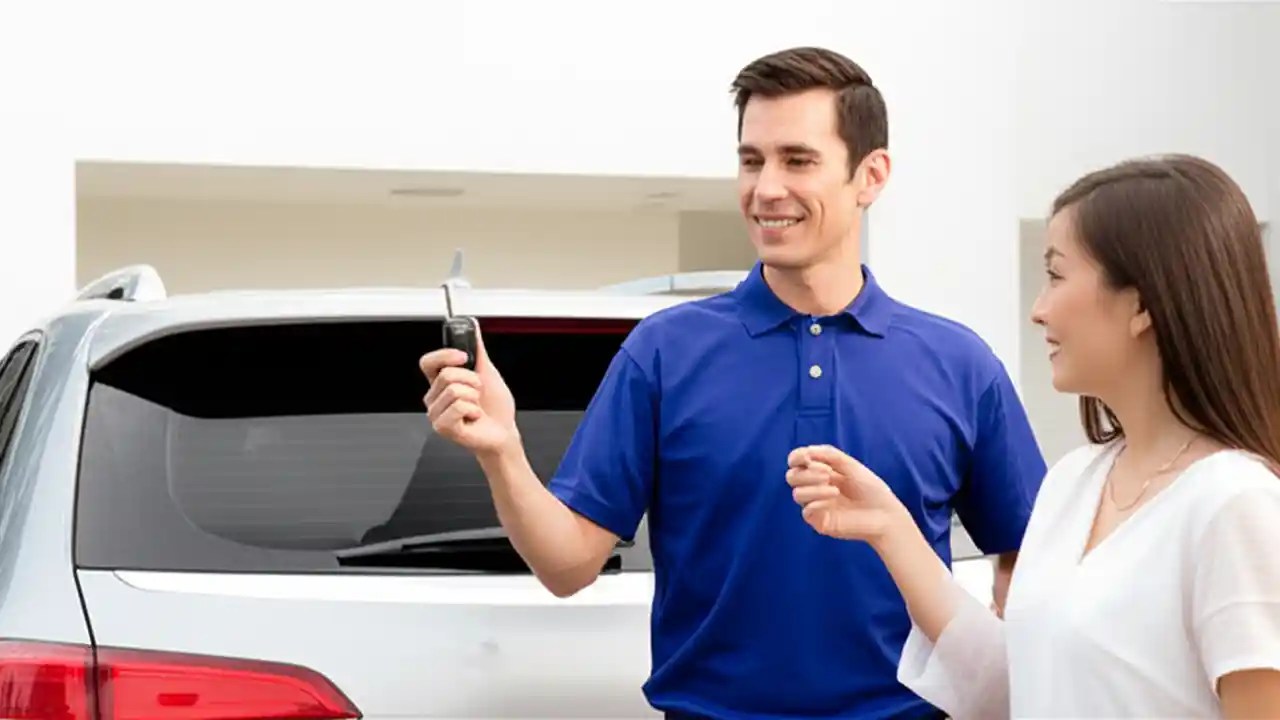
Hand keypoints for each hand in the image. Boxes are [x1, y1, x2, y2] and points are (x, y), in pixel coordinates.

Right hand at [419, 323, 517, 454]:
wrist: (504, 432)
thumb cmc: (495, 408)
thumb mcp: (487, 373)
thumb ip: (477, 350)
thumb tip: (473, 326)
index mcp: (441, 383)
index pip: (427, 362)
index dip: (444, 355)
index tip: (464, 357)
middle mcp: (435, 398)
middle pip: (446, 374)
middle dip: (472, 380)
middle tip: (478, 393)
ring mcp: (436, 414)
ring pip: (454, 390)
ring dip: (474, 397)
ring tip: (476, 407)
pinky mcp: (442, 427)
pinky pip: (459, 407)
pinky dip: (474, 410)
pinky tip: (474, 418)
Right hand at [786, 445, 909, 545]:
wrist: (885, 515)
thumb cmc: (871, 490)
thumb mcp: (851, 465)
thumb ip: (829, 455)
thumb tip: (806, 451)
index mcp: (822, 472)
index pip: (797, 462)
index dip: (796, 457)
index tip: (805, 457)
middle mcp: (816, 488)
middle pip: (792, 477)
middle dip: (806, 473)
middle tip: (827, 474)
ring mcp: (817, 505)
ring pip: (797, 494)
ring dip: (813, 488)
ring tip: (835, 490)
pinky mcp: (820, 521)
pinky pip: (806, 511)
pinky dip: (816, 502)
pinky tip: (832, 500)